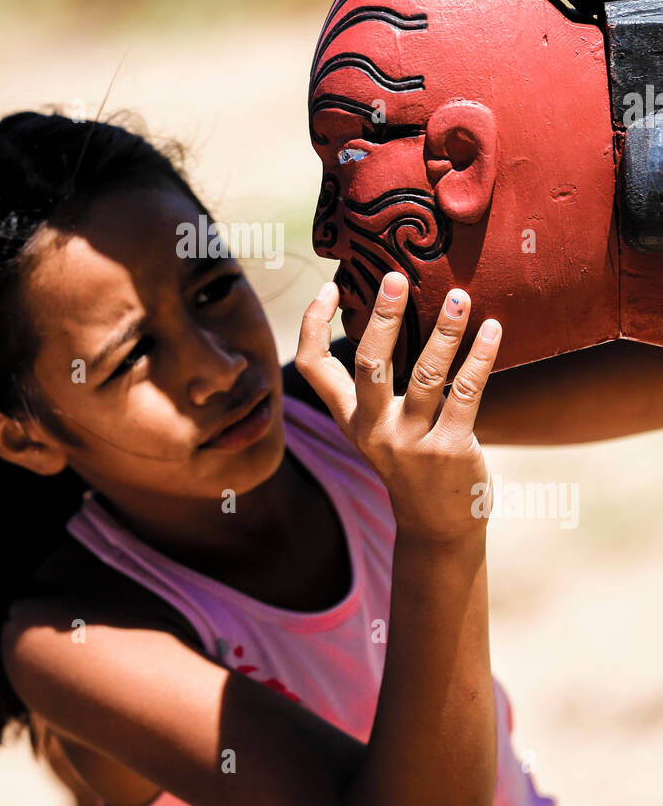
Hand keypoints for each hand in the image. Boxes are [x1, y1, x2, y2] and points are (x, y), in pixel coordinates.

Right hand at [295, 272, 501, 544]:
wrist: (437, 528)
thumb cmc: (410, 462)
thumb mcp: (378, 430)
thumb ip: (374, 388)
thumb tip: (386, 315)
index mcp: (349, 419)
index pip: (314, 366)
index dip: (313, 325)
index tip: (330, 287)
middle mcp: (373, 429)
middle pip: (368, 364)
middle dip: (383, 318)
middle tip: (396, 277)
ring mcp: (412, 442)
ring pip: (426, 375)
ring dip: (445, 331)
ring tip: (460, 297)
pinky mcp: (451, 450)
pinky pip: (466, 393)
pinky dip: (481, 357)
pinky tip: (494, 330)